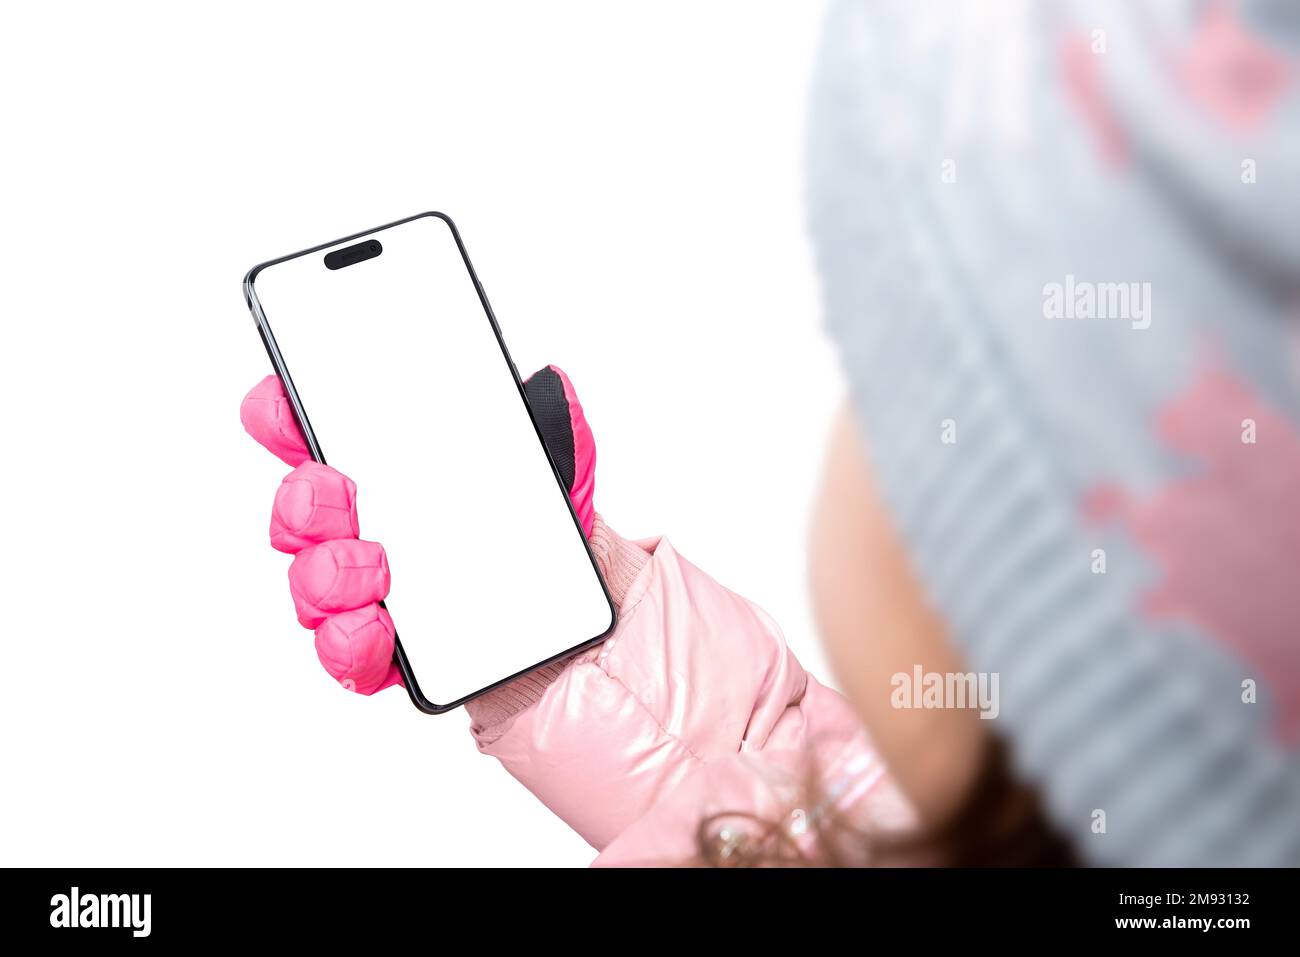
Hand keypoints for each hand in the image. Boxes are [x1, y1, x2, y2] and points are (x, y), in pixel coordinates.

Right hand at [240, 365, 597, 693]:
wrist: (589, 634)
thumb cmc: (552, 543)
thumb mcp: (561, 478)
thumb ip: (553, 430)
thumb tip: (549, 383)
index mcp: (396, 473)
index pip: (318, 436)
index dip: (286, 416)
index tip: (288, 405)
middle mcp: (370, 530)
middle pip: (301, 511)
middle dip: (305, 499)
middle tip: (338, 494)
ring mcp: (373, 594)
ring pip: (312, 584)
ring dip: (327, 573)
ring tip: (375, 569)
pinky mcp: (390, 654)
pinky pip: (346, 653)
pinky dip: (350, 642)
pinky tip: (377, 630)